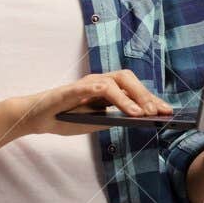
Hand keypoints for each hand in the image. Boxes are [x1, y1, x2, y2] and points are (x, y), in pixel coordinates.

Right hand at [14, 70, 172, 135]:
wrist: (35, 117)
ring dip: (137, 96)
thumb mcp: (94, 123)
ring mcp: (88, 82)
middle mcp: (98, 81)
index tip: (168, 110)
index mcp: (104, 89)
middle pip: (129, 79)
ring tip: (149, 114)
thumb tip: (140, 120)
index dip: (151, 98)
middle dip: (148, 96)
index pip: (132, 89)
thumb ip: (113, 119)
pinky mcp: (77, 88)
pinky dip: (120, 99)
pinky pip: (103, 89)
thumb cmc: (64, 118)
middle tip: (162, 112)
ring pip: (120, 80)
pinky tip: (132, 113)